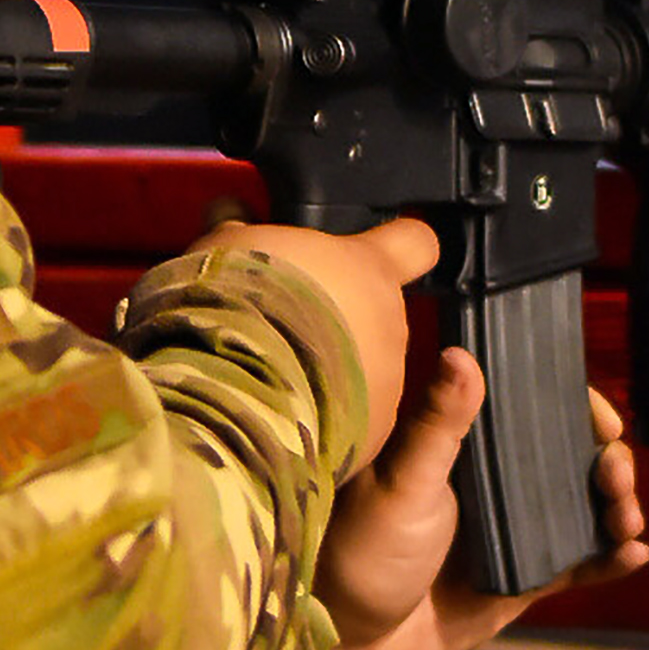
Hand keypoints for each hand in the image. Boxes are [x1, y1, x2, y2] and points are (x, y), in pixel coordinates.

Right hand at [188, 217, 436, 458]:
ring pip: (363, 367)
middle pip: (374, 311)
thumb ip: (247, 232)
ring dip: (325, 365)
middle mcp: (389, 324)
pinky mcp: (367, 435)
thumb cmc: (240, 308)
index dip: (399, 243)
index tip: (381, 246)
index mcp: (369, 269)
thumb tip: (233, 214)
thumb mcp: (233, 245)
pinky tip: (275, 408)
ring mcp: (384, 383)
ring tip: (271, 370)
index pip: (415, 242)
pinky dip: (318, 414)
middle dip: (336, 313)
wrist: (237, 391)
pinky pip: (348, 417)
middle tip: (282, 317)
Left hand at [318, 358, 648, 649]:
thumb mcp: (403, 482)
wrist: (347, 639)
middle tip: (614, 468)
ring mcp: (510, 533)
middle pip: (570, 459)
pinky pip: (579, 564)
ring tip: (626, 512)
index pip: (530, 411)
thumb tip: (460, 352)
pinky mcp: (522, 581)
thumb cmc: (359, 551)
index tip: (600, 417)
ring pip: (583, 508)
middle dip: (606, 459)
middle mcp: (491, 484)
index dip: (573, 408)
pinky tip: (635, 553)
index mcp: (462, 448)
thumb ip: (438, 424)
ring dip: (617, 504)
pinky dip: (612, 557)